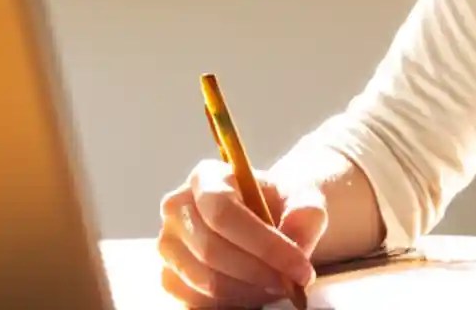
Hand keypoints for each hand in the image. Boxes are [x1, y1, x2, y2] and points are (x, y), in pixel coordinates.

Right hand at [157, 160, 325, 306]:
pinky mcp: (170, 277)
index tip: (300, 266)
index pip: (223, 212)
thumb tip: (298, 244)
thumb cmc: (283, 203)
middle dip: (260, 272)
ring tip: (282, 285)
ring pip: (205, 281)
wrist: (270, 217)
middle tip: (295, 283)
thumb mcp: (304, 197)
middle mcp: (177, 209)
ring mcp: (168, 245)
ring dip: (250, 291)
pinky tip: (260, 292)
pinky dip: (234, 302)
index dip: (264, 244)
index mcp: (206, 178)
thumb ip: (306, 214)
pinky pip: (198, 301)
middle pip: (211, 250)